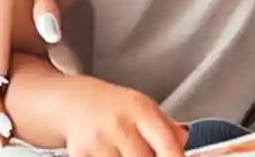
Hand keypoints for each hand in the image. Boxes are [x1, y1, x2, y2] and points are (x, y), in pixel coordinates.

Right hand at [58, 77, 187, 156]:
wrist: (70, 103)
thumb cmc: (111, 107)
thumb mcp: (142, 107)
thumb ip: (167, 127)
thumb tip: (185, 144)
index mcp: (141, 110)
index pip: (167, 143)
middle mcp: (120, 125)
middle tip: (145, 153)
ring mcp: (99, 142)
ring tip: (126, 150)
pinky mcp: (81, 155)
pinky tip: (111, 153)